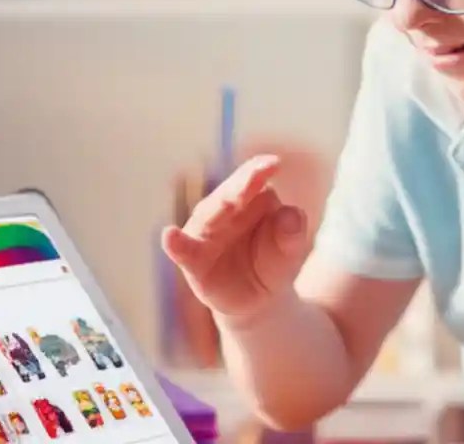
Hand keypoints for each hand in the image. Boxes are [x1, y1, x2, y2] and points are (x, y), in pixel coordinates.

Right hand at [161, 155, 311, 325]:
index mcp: (251, 199)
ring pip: (207, 218)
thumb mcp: (290, 251)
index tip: (274, 163)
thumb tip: (293, 214)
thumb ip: (293, 234)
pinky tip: (170, 236)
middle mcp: (223, 210)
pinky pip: (185, 251)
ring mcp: (205, 233)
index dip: (260, 171)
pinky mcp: (194, 260)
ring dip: (213, 213)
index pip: (253, 180)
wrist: (259, 299)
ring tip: (224, 204)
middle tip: (255, 177)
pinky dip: (177, 244)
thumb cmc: (274, 263)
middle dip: (241, 186)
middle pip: (229, 195)